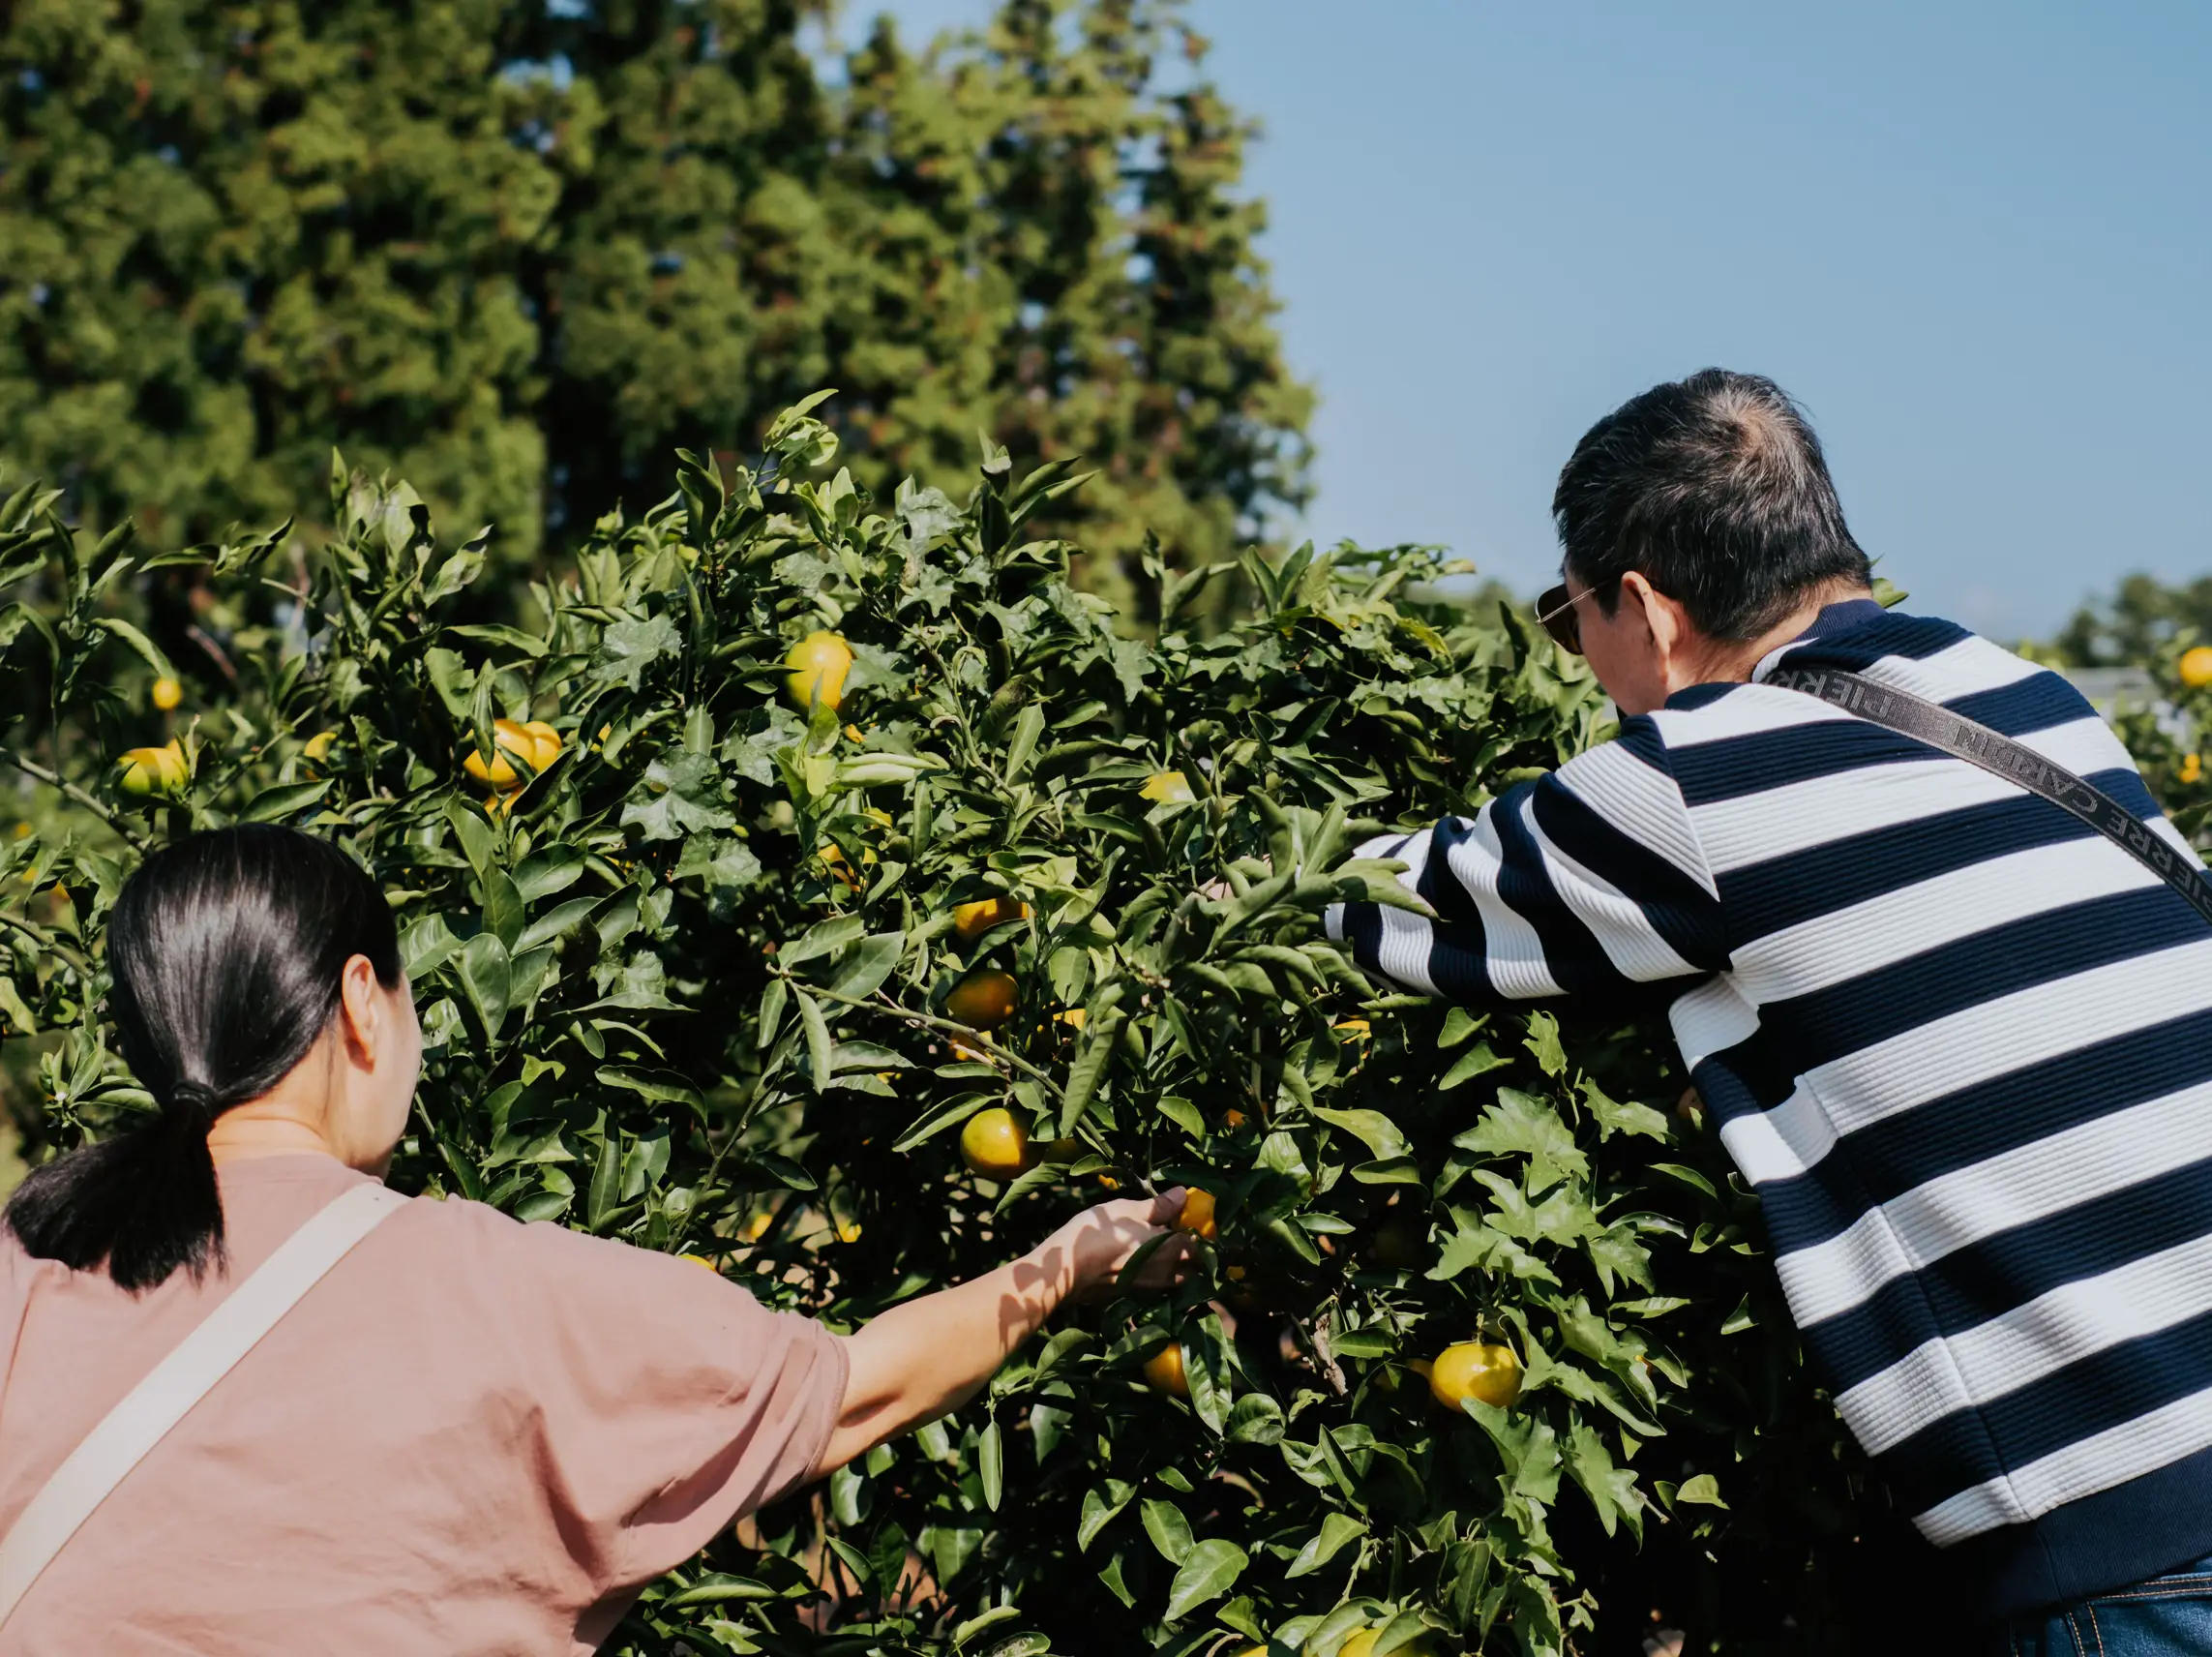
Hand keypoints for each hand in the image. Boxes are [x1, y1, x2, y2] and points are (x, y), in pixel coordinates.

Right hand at [1052, 1188, 1190, 1298]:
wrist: (1066, 1272)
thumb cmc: (1099, 1234)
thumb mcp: (1128, 1210)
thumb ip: (1160, 1206)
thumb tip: (1183, 1195)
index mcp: (1173, 1251)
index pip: (1203, 1246)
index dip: (1201, 1233)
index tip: (1191, 1220)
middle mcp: (1168, 1274)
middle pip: (1193, 1267)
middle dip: (1193, 1253)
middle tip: (1179, 1233)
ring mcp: (1152, 1289)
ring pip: (1176, 1279)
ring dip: (1177, 1265)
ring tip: (1162, 1246)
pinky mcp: (1135, 1297)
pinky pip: (1158, 1287)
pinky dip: (1159, 1275)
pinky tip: (1144, 1261)